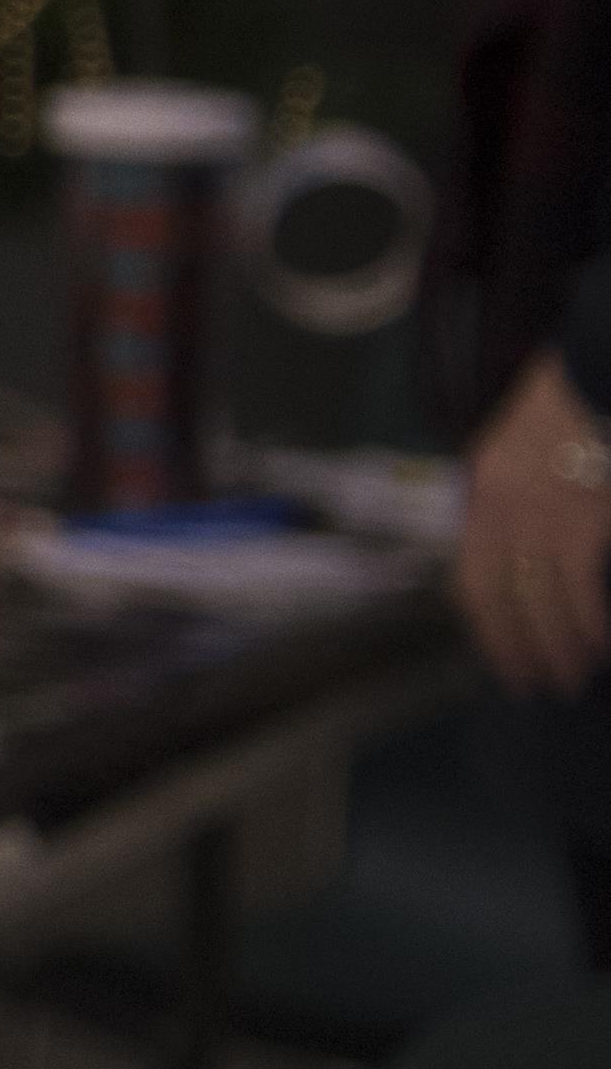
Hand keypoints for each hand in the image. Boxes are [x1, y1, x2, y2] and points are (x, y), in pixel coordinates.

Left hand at [464, 352, 610, 698]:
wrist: (571, 380)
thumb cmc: (548, 429)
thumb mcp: (507, 471)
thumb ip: (504, 520)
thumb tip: (513, 579)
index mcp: (480, 507)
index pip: (472, 587)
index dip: (488, 635)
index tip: (506, 671)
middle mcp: (501, 516)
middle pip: (501, 602)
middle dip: (520, 652)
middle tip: (542, 688)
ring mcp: (540, 516)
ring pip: (541, 602)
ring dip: (557, 649)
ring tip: (573, 678)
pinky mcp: (581, 517)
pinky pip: (578, 584)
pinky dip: (588, 623)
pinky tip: (600, 648)